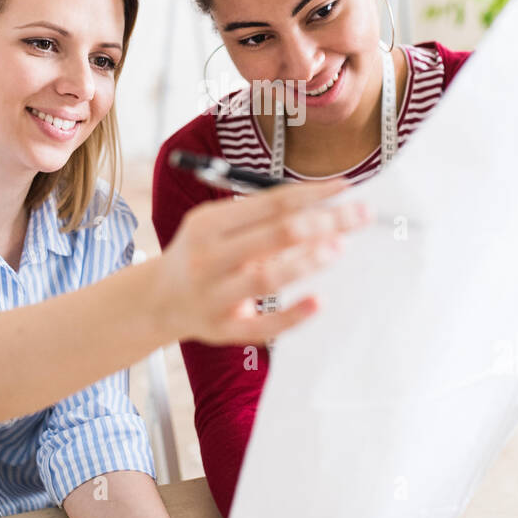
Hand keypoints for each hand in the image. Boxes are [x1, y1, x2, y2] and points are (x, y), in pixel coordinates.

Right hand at [153, 179, 370, 344]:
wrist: (159, 300)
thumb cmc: (202, 254)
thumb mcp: (217, 226)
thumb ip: (260, 218)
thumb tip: (322, 206)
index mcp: (209, 223)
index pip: (270, 203)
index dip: (312, 194)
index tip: (346, 187)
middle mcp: (209, 257)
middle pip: (274, 235)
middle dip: (322, 222)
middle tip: (358, 216)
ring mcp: (214, 295)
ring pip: (267, 278)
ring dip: (307, 262)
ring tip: (338, 249)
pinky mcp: (222, 329)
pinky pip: (262, 326)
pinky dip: (292, 315)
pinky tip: (318, 302)